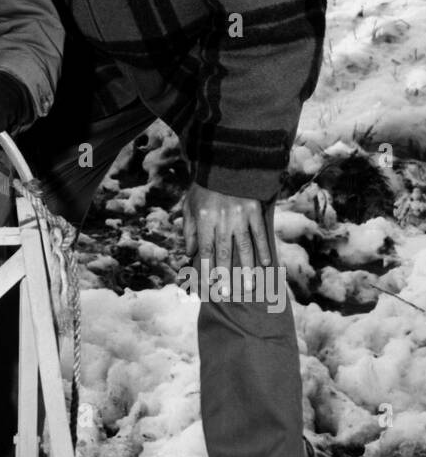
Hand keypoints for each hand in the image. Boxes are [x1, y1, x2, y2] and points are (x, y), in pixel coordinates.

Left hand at [183, 183, 270, 299]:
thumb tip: (190, 253)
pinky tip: (267, 263)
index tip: (209, 285)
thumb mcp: (189, 206)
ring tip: (249, 285)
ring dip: (247, 268)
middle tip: (227, 293)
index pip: (206, 250)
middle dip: (225, 274)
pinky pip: (259, 233)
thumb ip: (189, 230)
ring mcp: (240, 215)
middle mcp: (222, 219)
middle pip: (224, 252)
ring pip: (244, 246)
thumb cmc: (203, 188)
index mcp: (204, 219)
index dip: (207, 269)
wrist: (224, 164)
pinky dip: (263, 248)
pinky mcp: (254, 210)